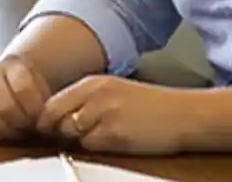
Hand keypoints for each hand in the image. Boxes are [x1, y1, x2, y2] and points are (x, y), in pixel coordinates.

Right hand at [0, 54, 53, 141]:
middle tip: (29, 128)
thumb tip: (52, 118)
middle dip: (20, 123)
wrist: (19, 83)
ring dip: (4, 130)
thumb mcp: (48, 89)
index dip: (34, 109)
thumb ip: (50, 101)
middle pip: (4, 106)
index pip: (23, 88)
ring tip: (16, 130)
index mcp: (15, 64)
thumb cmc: (37, 91)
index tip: (41, 118)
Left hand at [36, 75, 187, 154]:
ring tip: (101, 137)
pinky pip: (89, 146)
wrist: (183, 115)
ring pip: (70, 133)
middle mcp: (94, 94)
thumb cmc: (151, 106)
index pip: (51, 102)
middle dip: (56, 131)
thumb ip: (86, 100)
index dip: (47, 120)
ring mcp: (103, 113)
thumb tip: (58, 119)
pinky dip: (95, 148)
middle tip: (70, 138)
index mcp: (92, 82)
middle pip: (54, 117)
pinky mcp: (114, 133)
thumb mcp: (114, 91)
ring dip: (78, 140)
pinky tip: (114, 141)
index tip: (52, 130)